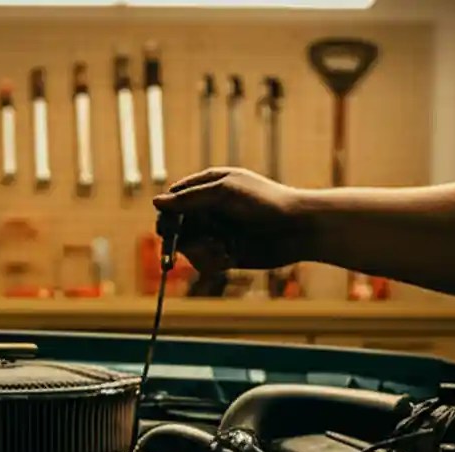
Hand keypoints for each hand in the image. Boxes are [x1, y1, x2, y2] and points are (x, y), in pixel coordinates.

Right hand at [153, 167, 311, 274]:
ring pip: (188, 247)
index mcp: (208, 186)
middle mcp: (209, 209)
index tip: (170, 227)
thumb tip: (156, 202)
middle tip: (188, 243)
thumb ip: (190, 199)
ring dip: (201, 251)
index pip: (173, 200)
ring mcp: (216, 232)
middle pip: (176, 226)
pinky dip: (213, 261)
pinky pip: (203, 262)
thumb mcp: (224, 193)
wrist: (298, 229)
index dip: (168, 214)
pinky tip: (230, 256)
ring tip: (221, 248)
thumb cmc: (265, 202)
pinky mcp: (224, 253)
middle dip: (181, 237)